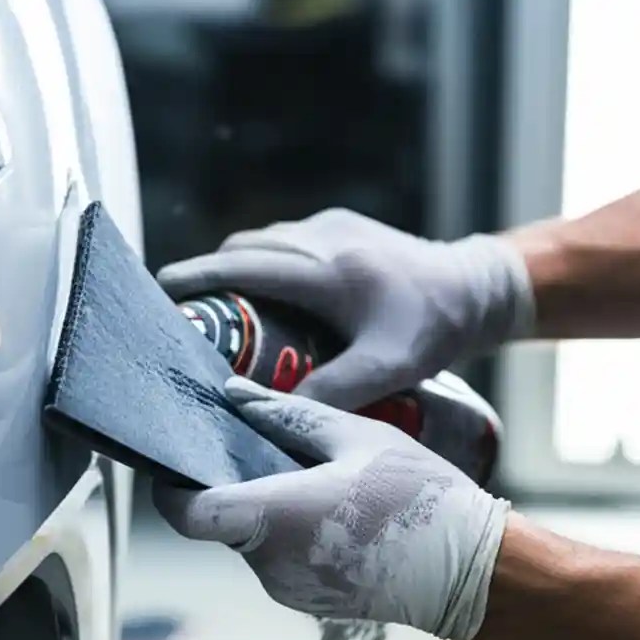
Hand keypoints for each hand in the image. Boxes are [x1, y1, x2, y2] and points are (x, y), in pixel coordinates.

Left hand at [154, 377, 510, 639]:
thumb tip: (233, 393)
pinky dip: (289, 527)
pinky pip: (279, 555)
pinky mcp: (309, 598)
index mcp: (273, 517)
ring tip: (308, 468)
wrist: (478, 571)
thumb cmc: (421, 498)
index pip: (185, 512)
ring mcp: (288, 587)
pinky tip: (328, 501)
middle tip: (258, 441)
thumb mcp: (355, 436)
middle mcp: (270, 562)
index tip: (178, 455)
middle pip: (218, 518)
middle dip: (230, 482)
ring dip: (264, 503)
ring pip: (249, 536)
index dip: (170, 485)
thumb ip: (286, 413)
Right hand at [157, 208, 532, 409]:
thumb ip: (328, 393)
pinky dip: (266, 263)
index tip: (161, 288)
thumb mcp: (384, 369)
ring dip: (239, 269)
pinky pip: (286, 239)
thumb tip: (266, 414)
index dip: (196, 277)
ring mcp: (331, 226)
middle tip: (191, 314)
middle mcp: (322, 238)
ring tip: (228, 311)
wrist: (478, 289)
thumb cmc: (434, 329)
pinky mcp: (341, 225)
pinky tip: (271, 297)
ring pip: (263, 241)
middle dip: (210, 276)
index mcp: (326, 271)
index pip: (242, 265)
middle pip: (242, 249)